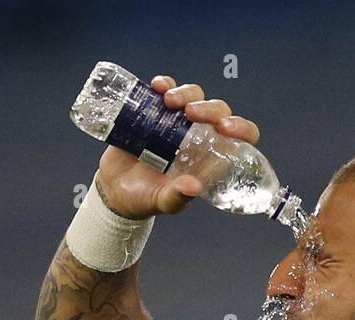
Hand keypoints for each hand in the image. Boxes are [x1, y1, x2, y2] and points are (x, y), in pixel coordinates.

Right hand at [94, 75, 261, 218]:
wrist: (113, 188)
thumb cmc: (144, 199)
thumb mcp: (163, 202)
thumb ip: (178, 197)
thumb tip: (194, 187)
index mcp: (210, 159)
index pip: (240, 139)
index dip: (241, 129)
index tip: (225, 127)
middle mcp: (199, 138)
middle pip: (218, 112)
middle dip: (210, 108)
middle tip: (191, 113)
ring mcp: (178, 122)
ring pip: (195, 96)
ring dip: (187, 94)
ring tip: (169, 101)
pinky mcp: (156, 111)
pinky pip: (167, 89)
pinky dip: (165, 84)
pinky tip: (157, 87)